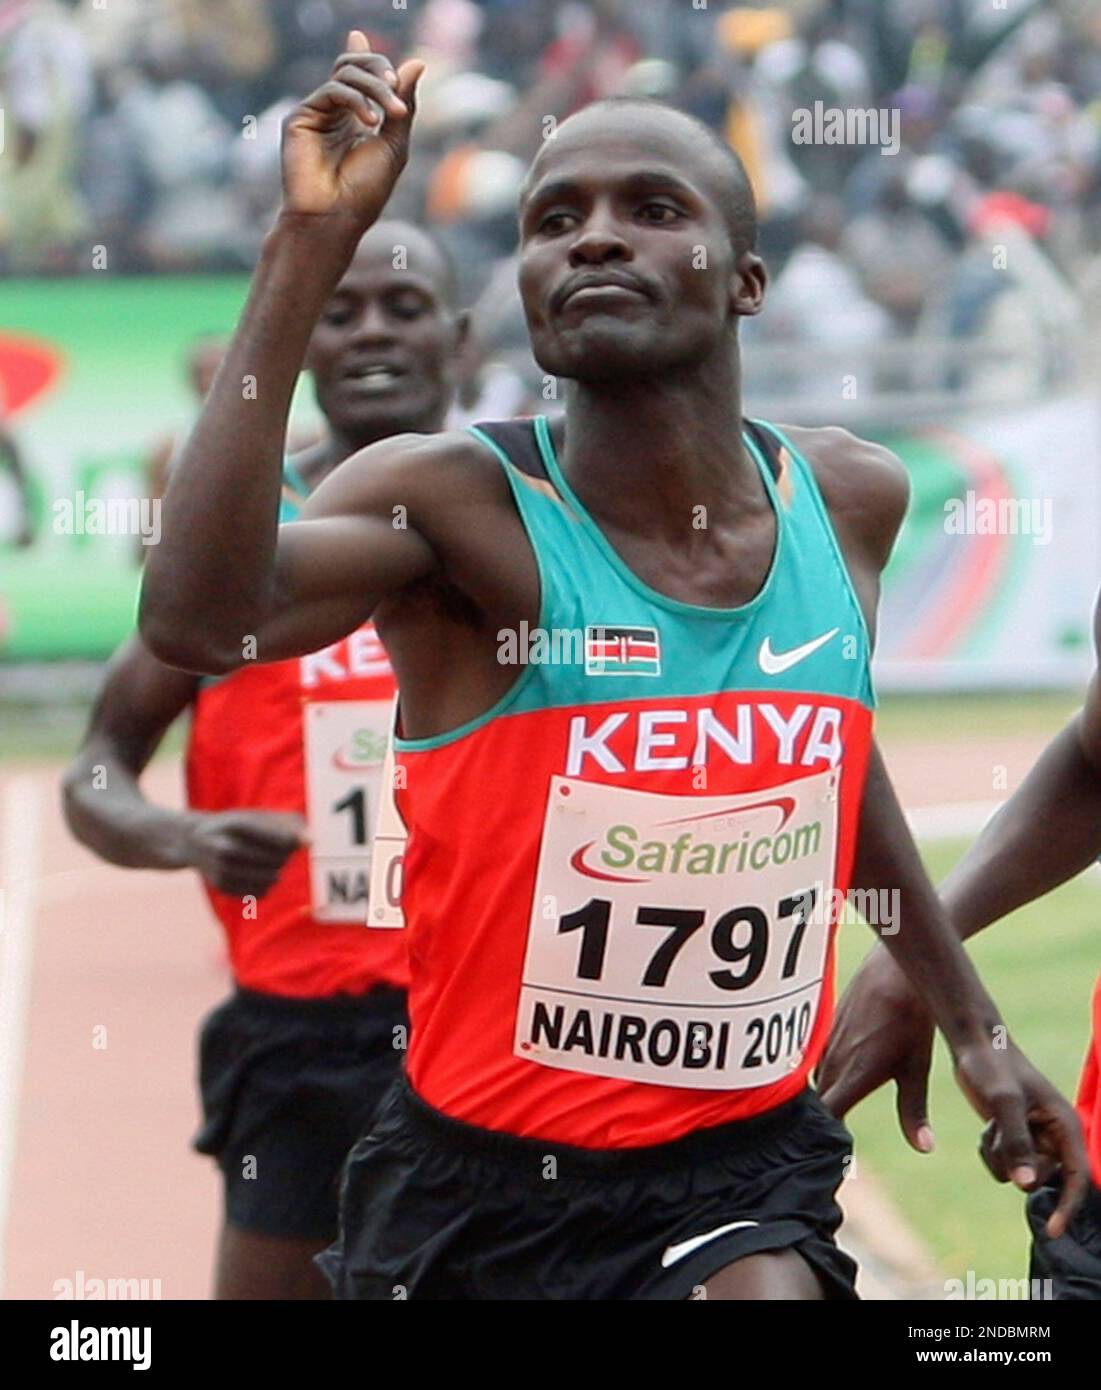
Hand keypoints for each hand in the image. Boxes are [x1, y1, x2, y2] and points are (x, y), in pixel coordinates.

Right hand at [184, 810, 307, 898]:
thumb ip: (284, 824)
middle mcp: (227, 848)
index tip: (312, 842)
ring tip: (266, 859)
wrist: (192, 841)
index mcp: (236, 825)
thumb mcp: (253, 816)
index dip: (295, 841)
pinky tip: (255, 872)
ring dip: (276, 870)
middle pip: (278, 859)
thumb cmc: (234, 826)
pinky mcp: (223, 886)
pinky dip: (265, 884)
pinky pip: (261, 892)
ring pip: (272, 878)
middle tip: (278, 847)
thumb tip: (311, 841)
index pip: (275, 838)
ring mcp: (223, 870)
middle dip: (285, 854)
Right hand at [281, 30, 424, 226]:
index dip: (376, 61)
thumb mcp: (394, 144)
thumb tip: (418, 62)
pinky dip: (356, 100)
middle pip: (352, 64)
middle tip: (396, 88)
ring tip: (394, 112)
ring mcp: (316, 113)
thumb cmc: (365, 191)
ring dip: (375, 87)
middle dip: (379, 70)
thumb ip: (403, 105)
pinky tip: (370, 123)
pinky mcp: (301, 117)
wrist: (336, 217)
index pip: (362, 74)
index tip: (398, 74)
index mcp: (354, 118)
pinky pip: (333, 91)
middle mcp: (334, 112)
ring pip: (345, 73)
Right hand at [817, 945, 935, 1152]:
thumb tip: (924, 1148)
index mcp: (855, 1077)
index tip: (836, 1160)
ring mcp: (826, 1044)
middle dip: (821, 1125)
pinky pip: (815, 1063)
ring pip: (815, 1083)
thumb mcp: (916, 1068)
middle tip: (829, 1146)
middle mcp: (834, 1062)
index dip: (828, 1140)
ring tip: (829, 1119)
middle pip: (818, 1105)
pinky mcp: (825, 1031)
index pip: (828, 1119)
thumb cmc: (910, 1021)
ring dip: (820, 1101)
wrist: (894, 972)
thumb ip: (914, 1111)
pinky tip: (834, 1083)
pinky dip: (821, 1079)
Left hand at [952, 1035, 1087, 1238]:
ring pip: (1018, 1175)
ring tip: (992, 1125)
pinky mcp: (1016, 1138)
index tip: (1052, 1233)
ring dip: (999, 1157)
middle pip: (1041, 1180)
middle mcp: (1055, 1135)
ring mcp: (1035, 1139)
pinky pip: (1004, 1166)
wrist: (974, 1045)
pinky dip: (991, 1152)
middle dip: (1015, 1165)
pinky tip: (987, 1126)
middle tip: (1000, 1131)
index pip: (1076, 1177)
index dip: (1067, 1208)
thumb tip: (1026, 1186)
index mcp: (1066, 1125)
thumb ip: (1016, 1143)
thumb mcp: (1002, 1102)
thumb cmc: (992, 1067)